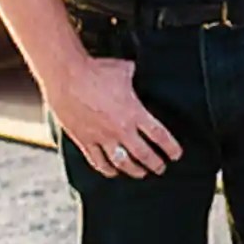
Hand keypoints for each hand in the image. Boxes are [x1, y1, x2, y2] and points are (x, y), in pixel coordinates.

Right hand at [45, 56, 181, 179]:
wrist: (67, 76)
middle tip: (161, 168)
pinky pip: (98, 162)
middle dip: (155, 164)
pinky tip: (113, 172)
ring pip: (122, 163)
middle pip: (143, 154)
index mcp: (134, 112)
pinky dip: (108, 170)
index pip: (159, 135)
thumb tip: (139, 70)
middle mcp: (120, 129)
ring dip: (134, 170)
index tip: (176, 155)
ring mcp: (102, 137)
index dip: (170, 147)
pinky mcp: (84, 140)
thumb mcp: (124, 69)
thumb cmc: (96, 70)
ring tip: (142, 173)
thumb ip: (135, 75)